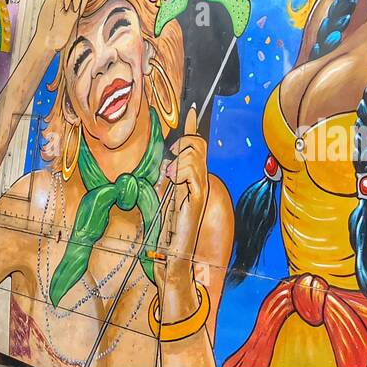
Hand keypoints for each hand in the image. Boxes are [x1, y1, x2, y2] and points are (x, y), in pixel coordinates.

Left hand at [164, 105, 209, 266]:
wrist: (175, 254)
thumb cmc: (168, 228)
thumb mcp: (164, 195)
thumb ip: (168, 177)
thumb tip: (165, 162)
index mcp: (193, 178)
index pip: (197, 148)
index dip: (194, 129)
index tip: (191, 112)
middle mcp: (201, 181)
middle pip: (198, 146)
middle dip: (184, 142)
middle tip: (171, 156)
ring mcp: (201, 189)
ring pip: (194, 156)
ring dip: (179, 159)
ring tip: (170, 175)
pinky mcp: (198, 198)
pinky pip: (192, 173)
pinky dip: (180, 170)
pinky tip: (173, 179)